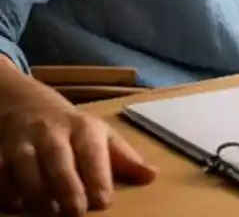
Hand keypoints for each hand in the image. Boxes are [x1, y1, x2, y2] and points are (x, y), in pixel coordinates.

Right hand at [0, 94, 156, 214]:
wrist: (26, 104)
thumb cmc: (73, 130)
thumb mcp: (102, 137)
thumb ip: (124, 159)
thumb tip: (152, 176)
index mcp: (84, 129)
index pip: (92, 153)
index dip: (97, 177)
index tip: (103, 202)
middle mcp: (52, 133)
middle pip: (59, 160)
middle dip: (67, 188)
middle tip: (75, 213)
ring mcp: (23, 142)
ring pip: (26, 167)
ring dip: (36, 193)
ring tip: (47, 212)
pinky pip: (0, 173)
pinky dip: (6, 191)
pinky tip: (17, 206)